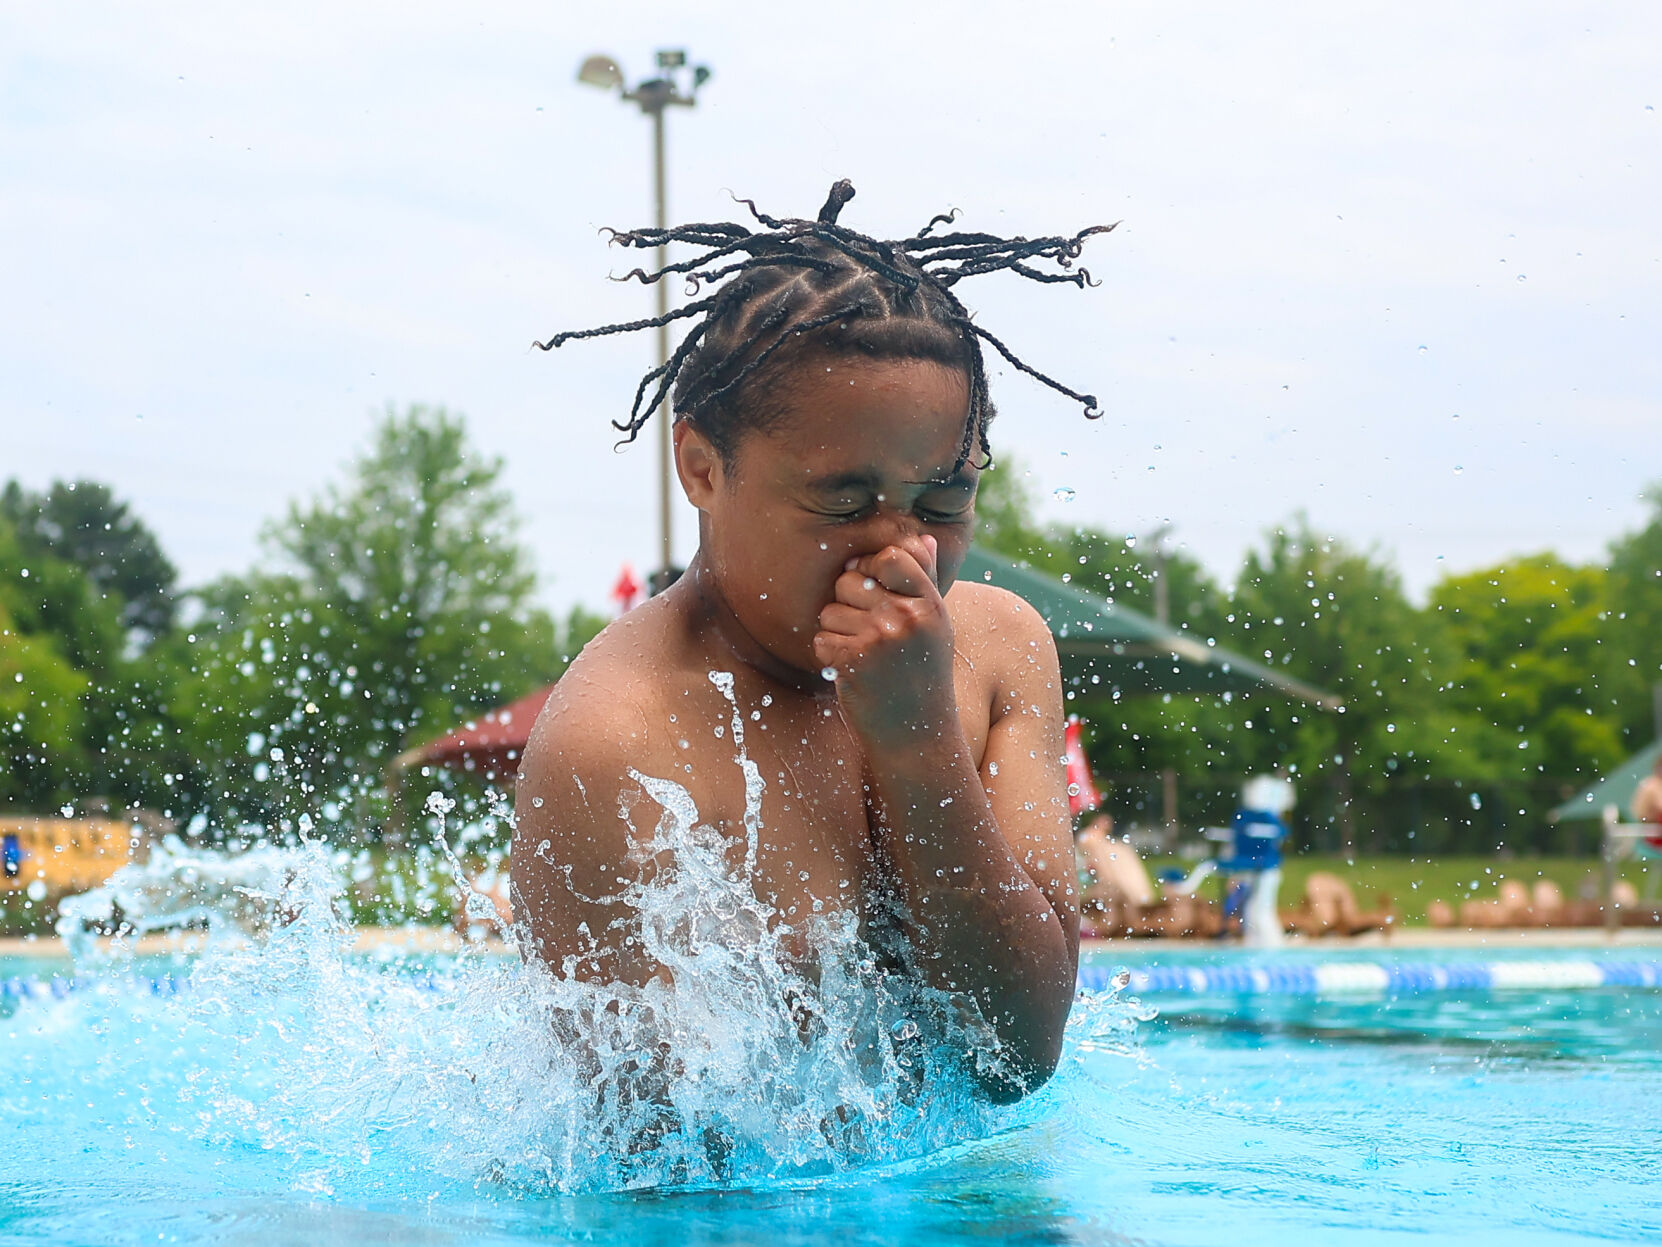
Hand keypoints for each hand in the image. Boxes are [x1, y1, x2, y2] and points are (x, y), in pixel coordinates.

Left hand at [813, 534, 955, 742]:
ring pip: (830, 610)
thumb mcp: (934, 627)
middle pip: (850, 580)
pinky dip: (829, 657)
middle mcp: (908, 617)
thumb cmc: (922, 678)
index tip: (873, 591)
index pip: (890, 556)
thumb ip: (925, 579)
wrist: (917, 738)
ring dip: (837, 633)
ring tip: (864, 658)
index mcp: (930, 604)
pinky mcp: (854, 661)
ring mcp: (881, 639)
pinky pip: (821, 639)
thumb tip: (919, 537)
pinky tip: (853, 674)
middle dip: (849, 605)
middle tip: (870, 636)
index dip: (871, 569)